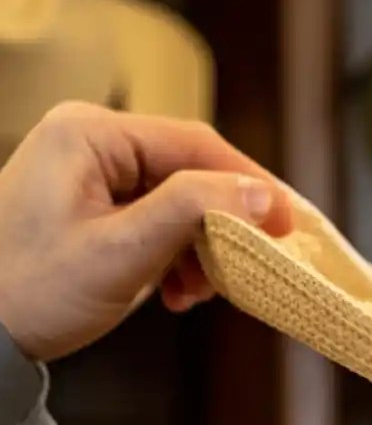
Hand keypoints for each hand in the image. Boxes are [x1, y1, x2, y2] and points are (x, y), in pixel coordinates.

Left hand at [0, 102, 293, 360]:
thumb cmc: (31, 291)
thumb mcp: (122, 251)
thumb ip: (193, 209)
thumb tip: (263, 195)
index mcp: (89, 133)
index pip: (196, 144)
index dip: (250, 183)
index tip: (288, 223)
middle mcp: (88, 139)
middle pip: (191, 170)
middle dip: (225, 222)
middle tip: (256, 259)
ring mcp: (88, 171)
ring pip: (180, 197)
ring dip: (203, 245)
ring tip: (202, 290)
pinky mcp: (90, 203)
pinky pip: (157, 217)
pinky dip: (179, 254)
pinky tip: (179, 290)